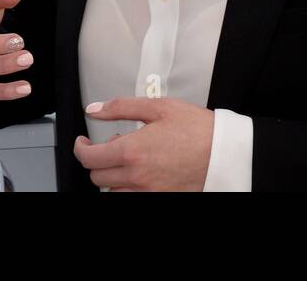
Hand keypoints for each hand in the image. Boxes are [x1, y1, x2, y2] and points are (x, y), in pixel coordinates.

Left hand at [74, 97, 214, 190]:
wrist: (226, 153)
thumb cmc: (197, 129)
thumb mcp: (158, 107)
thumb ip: (121, 107)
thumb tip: (95, 109)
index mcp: (133, 150)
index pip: (90, 158)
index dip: (81, 149)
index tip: (83, 142)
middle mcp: (138, 176)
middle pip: (97, 177)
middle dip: (97, 160)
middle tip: (110, 146)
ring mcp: (149, 192)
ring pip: (113, 191)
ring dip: (113, 176)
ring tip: (129, 159)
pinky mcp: (161, 199)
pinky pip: (132, 198)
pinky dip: (129, 188)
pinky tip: (141, 172)